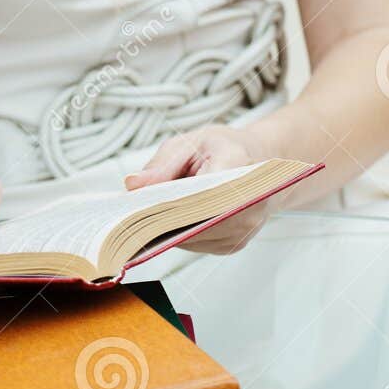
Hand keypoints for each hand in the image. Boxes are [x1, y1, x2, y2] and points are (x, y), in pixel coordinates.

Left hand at [124, 125, 268, 255]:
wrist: (255, 160)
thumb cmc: (220, 148)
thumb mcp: (188, 144)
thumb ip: (161, 165)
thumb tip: (133, 184)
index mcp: (238, 166)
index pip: (201, 193)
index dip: (169, 201)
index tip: (142, 202)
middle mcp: (249, 203)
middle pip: (196, 222)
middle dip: (163, 217)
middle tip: (136, 209)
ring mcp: (245, 228)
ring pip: (194, 238)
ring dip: (171, 228)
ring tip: (157, 209)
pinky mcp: (235, 243)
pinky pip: (200, 244)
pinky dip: (182, 233)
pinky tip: (176, 218)